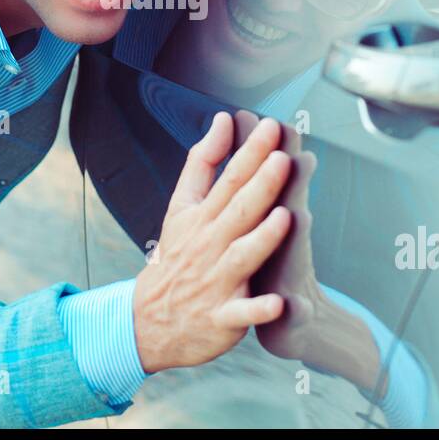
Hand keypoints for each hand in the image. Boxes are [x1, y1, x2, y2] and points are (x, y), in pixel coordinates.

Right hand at [133, 112, 292, 373]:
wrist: (151, 320)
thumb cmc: (178, 256)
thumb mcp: (181, 206)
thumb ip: (204, 162)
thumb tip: (223, 119)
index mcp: (200, 217)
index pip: (227, 179)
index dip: (250, 153)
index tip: (271, 127)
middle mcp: (208, 245)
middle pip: (238, 212)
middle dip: (261, 186)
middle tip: (284, 159)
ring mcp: (216, 282)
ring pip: (242, 257)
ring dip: (263, 239)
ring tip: (287, 218)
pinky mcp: (224, 318)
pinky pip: (242, 314)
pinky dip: (258, 309)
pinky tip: (277, 303)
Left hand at [238, 111, 384, 394]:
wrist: (297, 329)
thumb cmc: (276, 271)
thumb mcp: (269, 228)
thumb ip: (263, 187)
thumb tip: (259, 142)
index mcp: (271, 222)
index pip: (271, 183)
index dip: (265, 155)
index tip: (263, 121)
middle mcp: (287, 245)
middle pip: (290, 209)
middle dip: (289, 182)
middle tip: (291, 150)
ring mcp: (290, 279)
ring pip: (293, 255)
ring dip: (293, 236)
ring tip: (296, 215)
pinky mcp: (288, 316)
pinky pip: (288, 313)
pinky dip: (285, 308)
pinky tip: (284, 304)